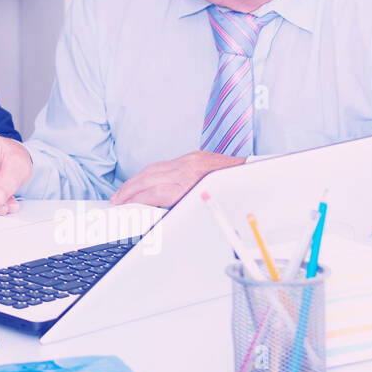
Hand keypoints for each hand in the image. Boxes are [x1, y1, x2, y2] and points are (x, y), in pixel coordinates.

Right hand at [110, 150, 245, 206]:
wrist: (255, 173)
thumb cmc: (235, 195)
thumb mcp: (207, 208)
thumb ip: (180, 209)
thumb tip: (160, 215)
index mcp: (189, 184)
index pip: (153, 193)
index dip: (135, 201)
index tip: (123, 208)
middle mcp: (186, 169)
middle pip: (148, 179)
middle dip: (128, 190)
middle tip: (116, 200)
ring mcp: (188, 160)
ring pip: (153, 169)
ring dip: (135, 181)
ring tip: (123, 192)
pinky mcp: (192, 156)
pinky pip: (163, 164)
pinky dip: (148, 173)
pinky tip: (142, 180)